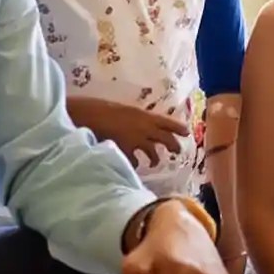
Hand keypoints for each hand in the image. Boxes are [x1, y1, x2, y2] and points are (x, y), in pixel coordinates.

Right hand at [67, 97, 188, 167]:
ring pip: (152, 152)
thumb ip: (134, 119)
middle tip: (177, 152)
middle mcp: (143, 127)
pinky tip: (133, 165)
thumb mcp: (122, 110)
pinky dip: (134, 163)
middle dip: (173, 146)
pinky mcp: (125, 150)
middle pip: (166, 139)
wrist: (87, 115)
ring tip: (154, 163)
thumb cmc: (101, 108)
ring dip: (155, 158)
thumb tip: (140, 125)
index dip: (177, 127)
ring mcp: (135, 140)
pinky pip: (134, 161)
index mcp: (143, 114)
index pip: (166, 121)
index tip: (187, 132)